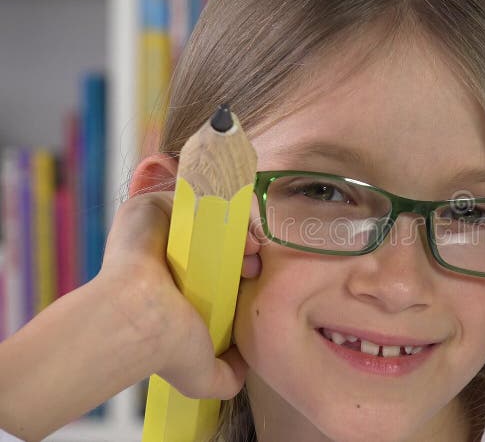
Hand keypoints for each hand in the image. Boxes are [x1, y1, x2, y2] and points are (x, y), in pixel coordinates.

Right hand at [98, 190, 257, 399]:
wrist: (142, 320)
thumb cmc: (168, 346)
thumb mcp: (202, 374)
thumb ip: (226, 375)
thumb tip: (242, 370)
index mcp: (183, 284)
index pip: (222, 262)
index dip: (246, 263)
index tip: (257, 273)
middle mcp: (173, 255)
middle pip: (220, 235)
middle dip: (245, 244)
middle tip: (254, 263)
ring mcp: (161, 230)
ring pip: (209, 214)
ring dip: (235, 226)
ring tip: (248, 249)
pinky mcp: (150, 209)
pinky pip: (190, 195)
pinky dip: (215, 205)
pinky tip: (233, 228)